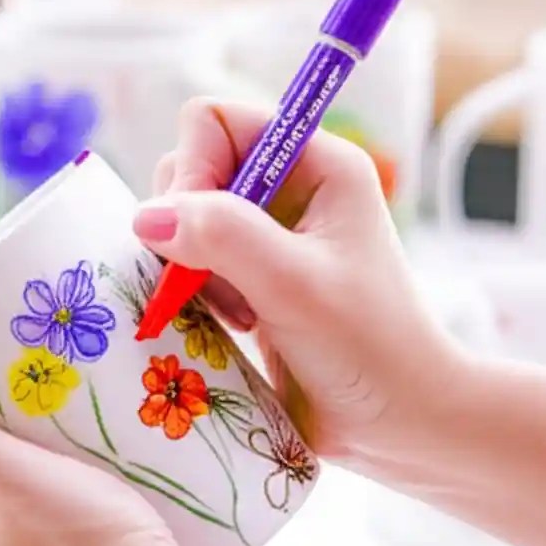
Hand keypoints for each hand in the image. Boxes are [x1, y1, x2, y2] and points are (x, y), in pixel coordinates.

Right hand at [137, 99, 468, 461]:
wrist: (399, 424)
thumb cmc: (369, 347)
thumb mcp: (295, 284)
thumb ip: (223, 236)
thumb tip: (145, 216)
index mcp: (316, 163)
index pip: (217, 122)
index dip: (194, 167)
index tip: (198, 229)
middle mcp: (289, 187)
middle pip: (191, 168)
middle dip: (191, 226)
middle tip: (225, 280)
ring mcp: (268, 234)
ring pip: (183, 221)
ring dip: (193, 268)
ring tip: (241, 311)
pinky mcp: (250, 277)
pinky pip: (189, 263)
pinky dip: (194, 294)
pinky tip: (235, 325)